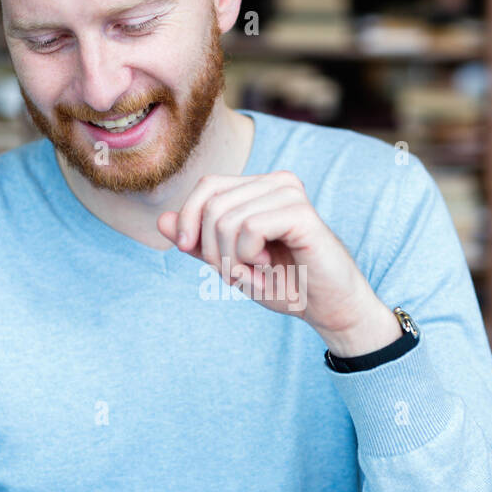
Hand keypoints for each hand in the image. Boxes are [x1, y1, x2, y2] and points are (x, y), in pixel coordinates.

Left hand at [157, 170, 400, 356]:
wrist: (329, 309)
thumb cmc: (285, 284)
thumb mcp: (231, 265)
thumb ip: (198, 243)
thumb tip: (161, 220)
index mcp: (260, 188)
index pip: (207, 186)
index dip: (188, 218)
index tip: (187, 249)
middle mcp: (277, 182)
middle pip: (212, 203)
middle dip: (211, 248)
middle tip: (235, 274)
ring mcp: (291, 194)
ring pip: (226, 219)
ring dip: (230, 259)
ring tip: (254, 274)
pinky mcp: (301, 213)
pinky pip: (249, 229)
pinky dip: (247, 258)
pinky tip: (267, 268)